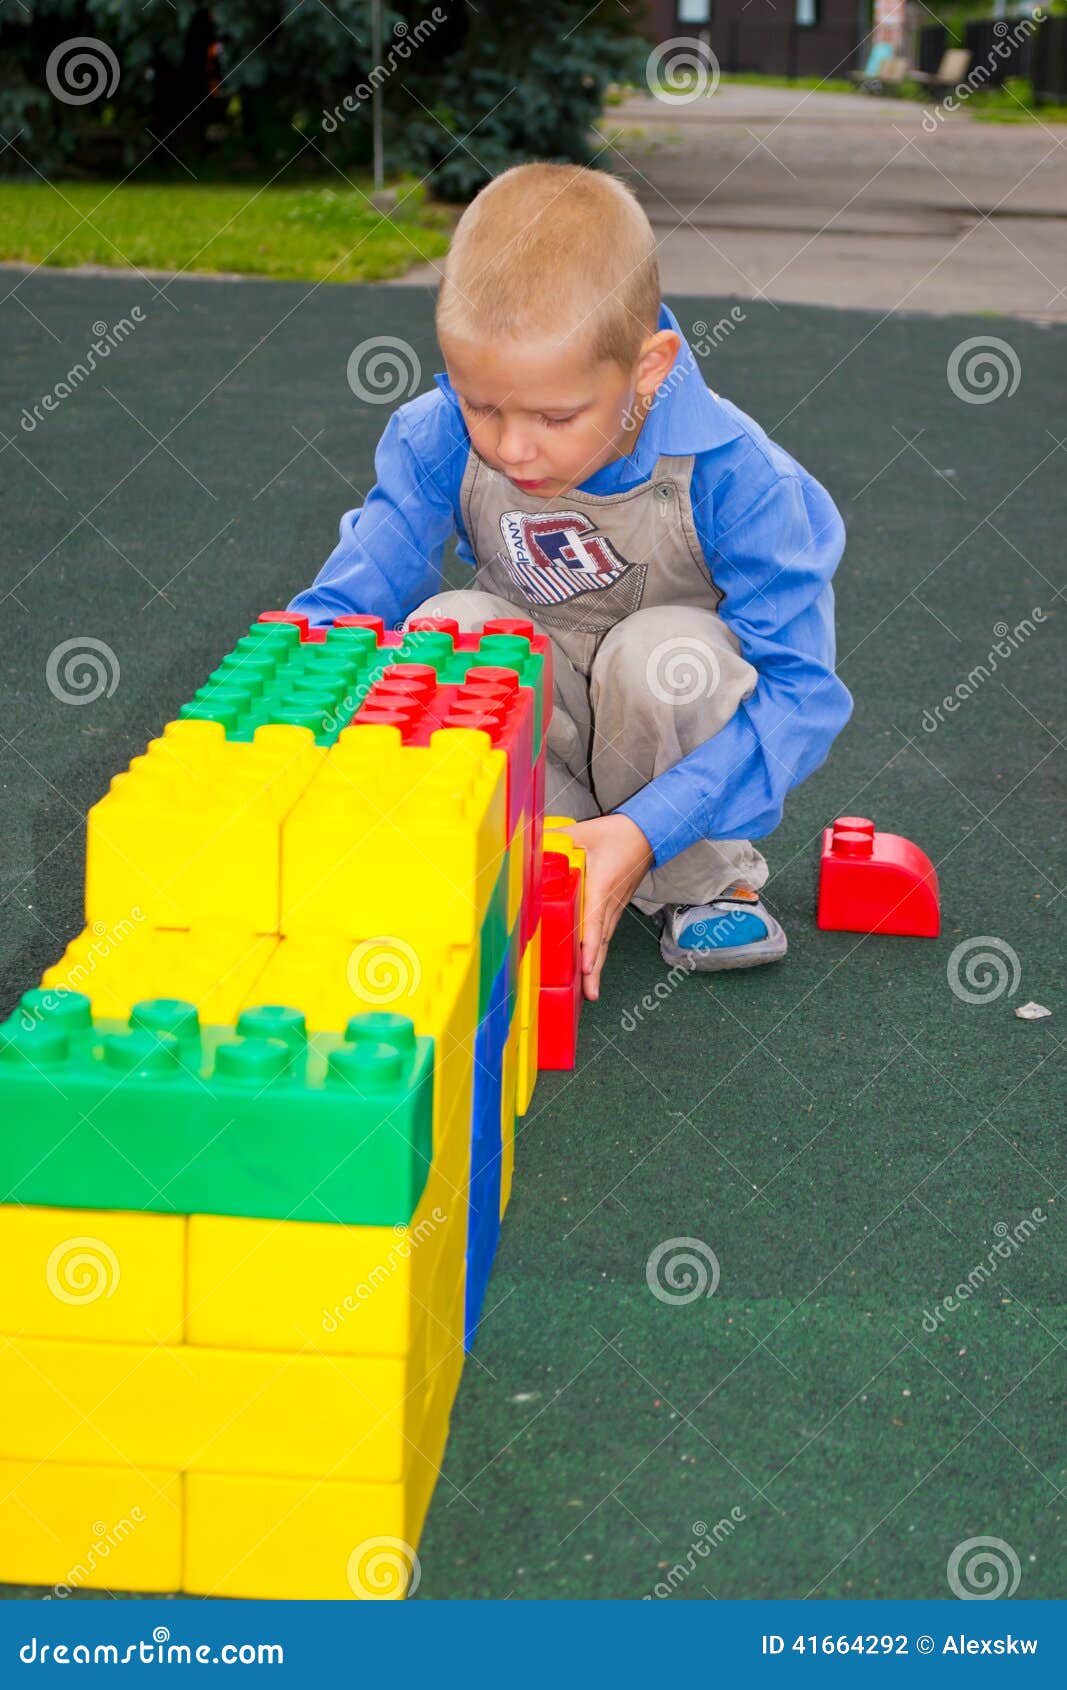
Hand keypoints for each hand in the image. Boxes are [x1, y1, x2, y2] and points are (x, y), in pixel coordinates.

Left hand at [551, 814, 653, 1002]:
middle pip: (601, 940)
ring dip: (598, 967)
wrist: (648, 834)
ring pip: (605, 941)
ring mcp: (615, 907)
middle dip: (594, 968)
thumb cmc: (616, 834)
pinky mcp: (615, 908)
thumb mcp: (582, 832)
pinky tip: (592, 970)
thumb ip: (554, 838)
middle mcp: (610, 901)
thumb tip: (526, 843)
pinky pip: (606, 934)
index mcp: (601, 884)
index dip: (589, 944)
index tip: (585, 966)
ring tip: (591, 993)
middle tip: (589, 994)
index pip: (594, 919)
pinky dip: (600, 954)